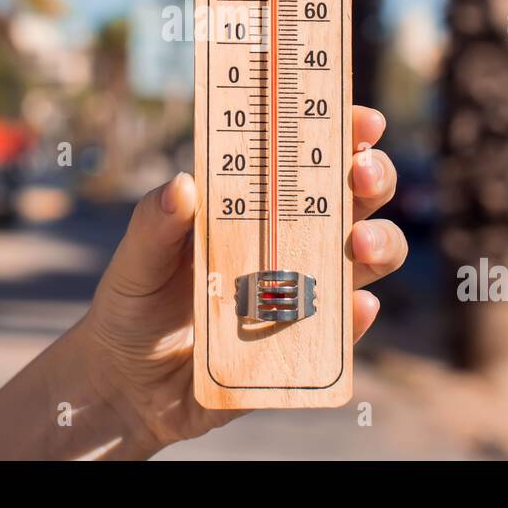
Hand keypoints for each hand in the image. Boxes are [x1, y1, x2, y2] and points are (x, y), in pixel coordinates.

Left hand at [80, 104, 407, 453]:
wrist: (128, 386)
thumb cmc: (134, 304)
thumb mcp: (136, 258)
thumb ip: (154, 224)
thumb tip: (181, 186)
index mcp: (255, 205)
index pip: (311, 158)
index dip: (345, 133)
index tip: (364, 120)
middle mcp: (289, 243)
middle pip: (355, 201)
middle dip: (374, 178)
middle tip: (362, 173)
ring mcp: (302, 294)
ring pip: (366, 260)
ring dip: (379, 243)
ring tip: (359, 242)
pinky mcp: (300, 347)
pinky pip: (342, 333)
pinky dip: (355, 317)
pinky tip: (355, 305)